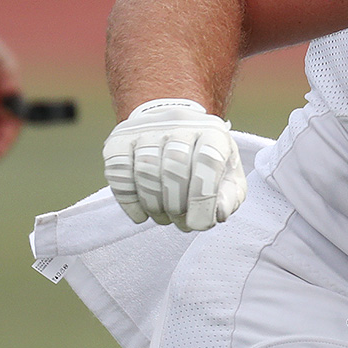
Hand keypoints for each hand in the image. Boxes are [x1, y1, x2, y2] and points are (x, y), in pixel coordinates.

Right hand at [103, 99, 246, 231]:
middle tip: (181, 222)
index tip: (200, 225)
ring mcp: (146, 128)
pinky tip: (141, 214)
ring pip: (145, 169)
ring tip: (164, 218)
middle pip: (174, 166)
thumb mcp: (228, 177)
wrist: (175, 132)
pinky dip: (128, 199)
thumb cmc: (204, 162)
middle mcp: (179, 122)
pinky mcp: (119, 138)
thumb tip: (217, 213)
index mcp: (212, 131)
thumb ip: (230, 197)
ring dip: (154, 204)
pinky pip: (117, 170)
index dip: (203, 198)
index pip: (208, 161)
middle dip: (177, 205)